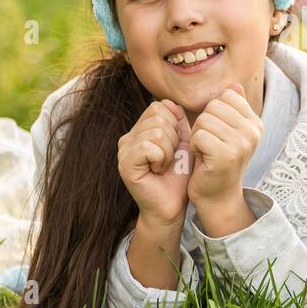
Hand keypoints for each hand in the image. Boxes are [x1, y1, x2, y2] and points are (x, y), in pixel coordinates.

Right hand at [117, 99, 193, 226]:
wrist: (172, 205)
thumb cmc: (178, 176)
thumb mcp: (182, 143)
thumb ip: (178, 122)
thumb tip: (170, 102)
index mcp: (139, 131)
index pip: (159, 107)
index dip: (174, 125)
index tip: (174, 147)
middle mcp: (128, 138)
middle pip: (159, 117)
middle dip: (173, 139)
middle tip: (169, 159)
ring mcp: (124, 150)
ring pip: (157, 132)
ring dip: (169, 151)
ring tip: (164, 166)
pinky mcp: (125, 164)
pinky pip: (149, 147)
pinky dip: (161, 159)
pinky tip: (158, 171)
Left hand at [188, 82, 262, 211]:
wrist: (218, 196)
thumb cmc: (218, 161)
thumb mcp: (228, 132)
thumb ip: (233, 108)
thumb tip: (234, 85)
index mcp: (256, 123)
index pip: (226, 95)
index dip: (214, 112)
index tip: (218, 133)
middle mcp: (253, 131)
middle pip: (213, 106)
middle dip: (204, 124)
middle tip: (210, 144)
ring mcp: (242, 143)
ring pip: (204, 120)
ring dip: (198, 135)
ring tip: (207, 151)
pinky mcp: (226, 155)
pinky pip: (198, 135)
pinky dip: (195, 146)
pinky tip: (203, 159)